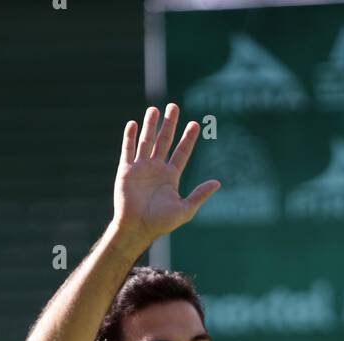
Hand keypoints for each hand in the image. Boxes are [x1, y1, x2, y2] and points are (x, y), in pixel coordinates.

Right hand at [113, 103, 219, 245]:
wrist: (137, 229)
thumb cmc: (160, 223)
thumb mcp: (185, 210)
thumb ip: (200, 195)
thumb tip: (217, 183)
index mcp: (170, 177)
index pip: (181, 153)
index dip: (188, 139)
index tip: (196, 125)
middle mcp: (156, 169)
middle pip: (164, 141)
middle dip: (169, 124)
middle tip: (174, 107)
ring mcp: (141, 168)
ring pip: (147, 141)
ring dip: (150, 125)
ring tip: (155, 109)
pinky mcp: (126, 171)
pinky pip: (128, 150)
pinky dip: (129, 137)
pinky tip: (133, 123)